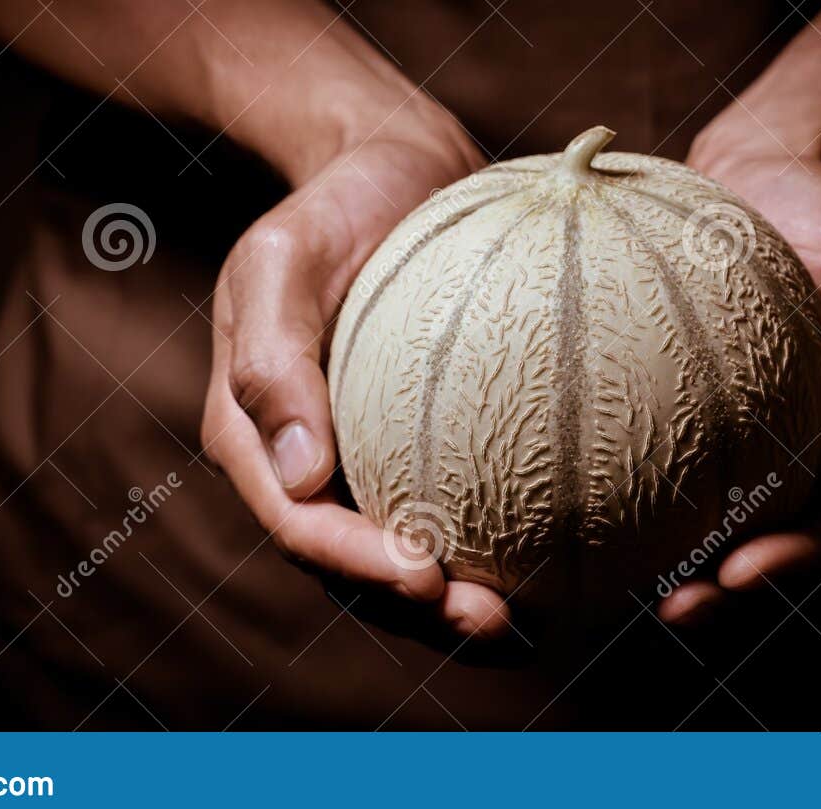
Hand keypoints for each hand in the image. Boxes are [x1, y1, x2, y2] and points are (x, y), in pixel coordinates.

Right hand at [199, 110, 516, 640]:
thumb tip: (302, 473)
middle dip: (421, 614)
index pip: (301, 526)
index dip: (358, 567)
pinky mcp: (423, 451)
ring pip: (407, 563)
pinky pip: (460, 511)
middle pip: (355, 571)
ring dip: (462, 607)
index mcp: (258, 438)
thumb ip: (273, 359)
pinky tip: (563, 566)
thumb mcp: (282, 258)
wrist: (393, 169)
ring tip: (533, 627)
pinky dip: (500, 551)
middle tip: (495, 626)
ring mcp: (367, 464)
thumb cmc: (334, 206)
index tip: (427, 582)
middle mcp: (310, 467)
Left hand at [660, 129, 820, 624]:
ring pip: (762, 533)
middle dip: (752, 591)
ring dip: (714, 580)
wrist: (769, 180)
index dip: (813, 558)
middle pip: (811, 548)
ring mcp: (799, 448)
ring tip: (652, 601)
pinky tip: (622, 537)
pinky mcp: (743, 434)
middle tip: (682, 608)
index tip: (744, 570)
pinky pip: (716, 489)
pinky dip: (680, 523)